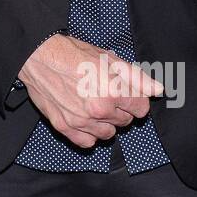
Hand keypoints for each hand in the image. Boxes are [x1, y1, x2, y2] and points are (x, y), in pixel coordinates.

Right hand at [17, 33, 163, 149]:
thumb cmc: (73, 54)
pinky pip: (87, 142)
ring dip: (105, 123)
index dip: (135, 99)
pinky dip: (88, 133)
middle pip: (125, 121)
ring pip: (108, 134)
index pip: (141, 109)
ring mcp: (81, 121)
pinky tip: (84, 118)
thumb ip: (136, 77)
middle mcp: (99, 109)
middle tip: (105, 94)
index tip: (125, 93)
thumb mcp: (109, 58)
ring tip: (94, 106)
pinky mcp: (65, 127)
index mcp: (113, 90)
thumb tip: (157, 91)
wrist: (39, 57)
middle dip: (120, 109)